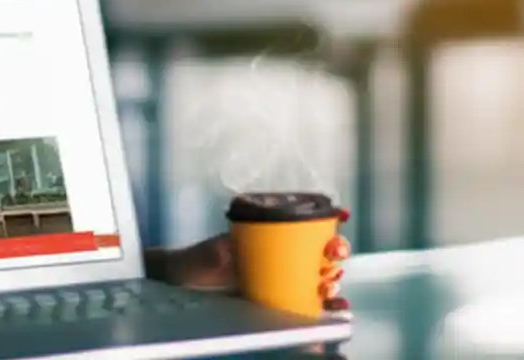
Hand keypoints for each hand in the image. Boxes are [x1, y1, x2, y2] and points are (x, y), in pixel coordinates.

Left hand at [148, 209, 351, 312]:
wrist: (182, 284)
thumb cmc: (194, 261)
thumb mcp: (208, 252)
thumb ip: (217, 251)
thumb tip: (228, 250)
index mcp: (267, 234)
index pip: (303, 223)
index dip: (326, 218)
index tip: (341, 215)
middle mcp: (278, 254)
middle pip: (318, 249)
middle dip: (335, 250)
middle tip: (334, 254)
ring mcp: (280, 276)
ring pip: (318, 275)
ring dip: (333, 278)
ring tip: (330, 283)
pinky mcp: (279, 299)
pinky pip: (308, 301)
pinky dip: (326, 304)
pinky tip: (336, 307)